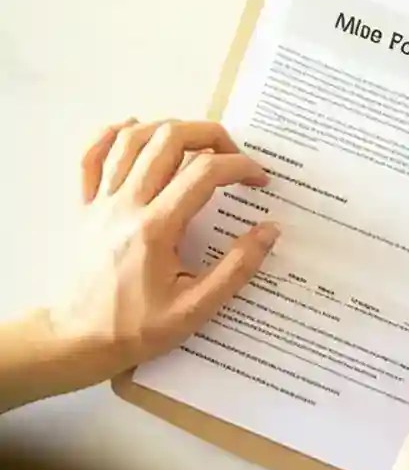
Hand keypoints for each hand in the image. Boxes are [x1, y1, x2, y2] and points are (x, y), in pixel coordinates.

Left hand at [49, 119, 278, 383]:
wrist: (78, 340)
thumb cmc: (136, 329)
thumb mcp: (197, 309)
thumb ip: (237, 268)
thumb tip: (270, 231)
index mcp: (156, 228)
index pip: (205, 173)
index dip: (240, 168)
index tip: (260, 181)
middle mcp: (126, 205)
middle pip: (168, 140)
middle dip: (210, 135)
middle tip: (234, 156)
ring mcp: (101, 203)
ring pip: (131, 140)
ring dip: (168, 129)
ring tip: (196, 143)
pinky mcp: (86, 208)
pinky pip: (91, 157)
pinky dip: (112, 135)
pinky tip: (133, 129)